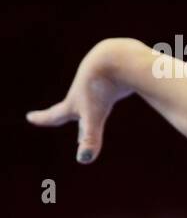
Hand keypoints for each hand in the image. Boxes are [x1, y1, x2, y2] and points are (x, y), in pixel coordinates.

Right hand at [26, 39, 135, 163]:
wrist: (116, 57)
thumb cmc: (101, 88)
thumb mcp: (94, 115)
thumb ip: (90, 138)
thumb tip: (84, 159)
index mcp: (75, 101)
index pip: (57, 114)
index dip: (43, 119)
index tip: (30, 117)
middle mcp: (84, 88)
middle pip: (77, 104)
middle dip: (72, 114)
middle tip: (64, 117)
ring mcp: (99, 76)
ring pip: (97, 88)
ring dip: (97, 95)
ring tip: (101, 96)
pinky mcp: (115, 69)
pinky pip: (114, 77)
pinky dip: (116, 81)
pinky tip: (125, 80)